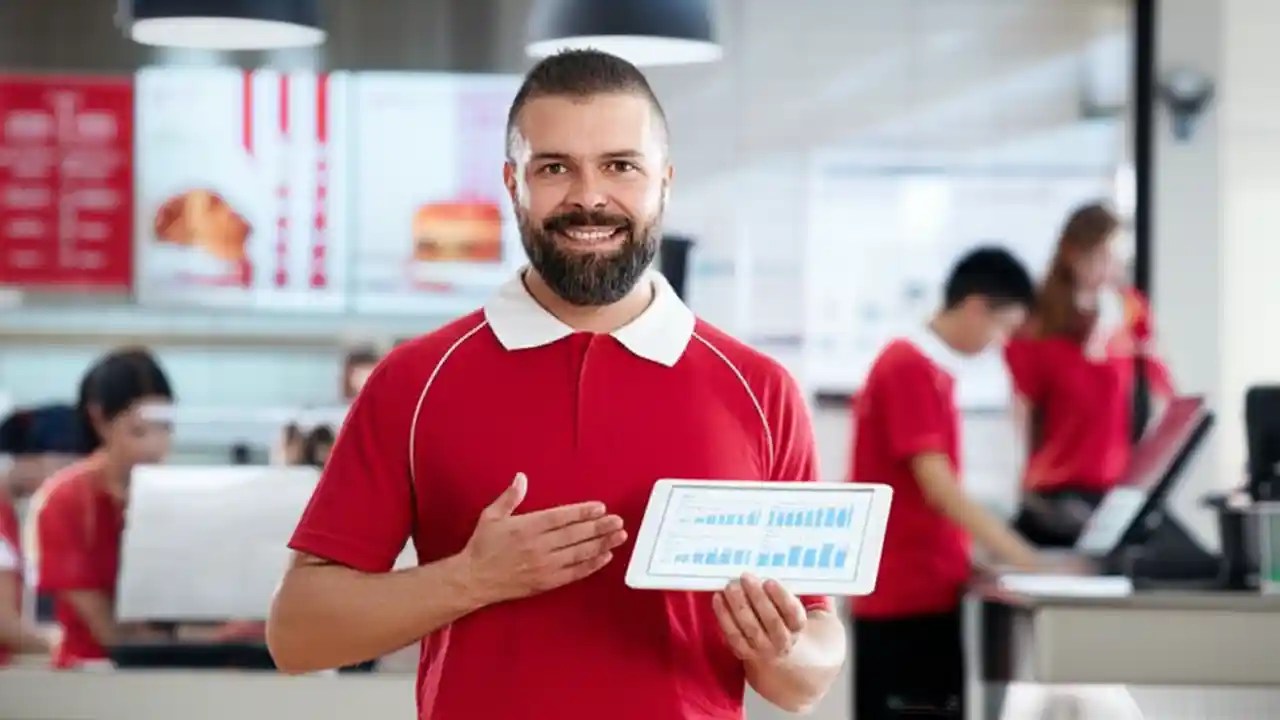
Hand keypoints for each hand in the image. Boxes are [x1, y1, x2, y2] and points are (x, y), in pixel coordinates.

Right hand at [458, 473, 626, 606]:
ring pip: (579, 554)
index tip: (600, 507)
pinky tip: (605, 556)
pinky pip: (574, 573)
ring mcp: (544, 566)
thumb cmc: (482, 546)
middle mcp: (538, 546)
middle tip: (618, 521)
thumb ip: (510, 497)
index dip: (582, 512)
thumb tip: (521, 478)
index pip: (560, 517)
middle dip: (599, 527)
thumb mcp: (491, 516)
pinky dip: (591, 565)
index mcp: (526, 527)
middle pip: (575, 535)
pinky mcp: (546, 582)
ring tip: (619, 536)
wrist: (473, 580)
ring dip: (601, 544)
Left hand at [713, 574, 806, 665]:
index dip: (781, 597)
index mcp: (798, 626)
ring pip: (750, 628)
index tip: (769, 581)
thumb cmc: (784, 618)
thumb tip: (796, 569)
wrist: (776, 653)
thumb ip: (797, 592)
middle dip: (757, 597)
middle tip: (745, 577)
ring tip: (731, 586)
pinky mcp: (743, 652)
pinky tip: (717, 599)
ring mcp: (763, 649)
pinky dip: (724, 617)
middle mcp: (783, 641)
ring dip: (739, 605)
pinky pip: (733, 635)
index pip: (793, 612)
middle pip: (771, 620)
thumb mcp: (796, 607)